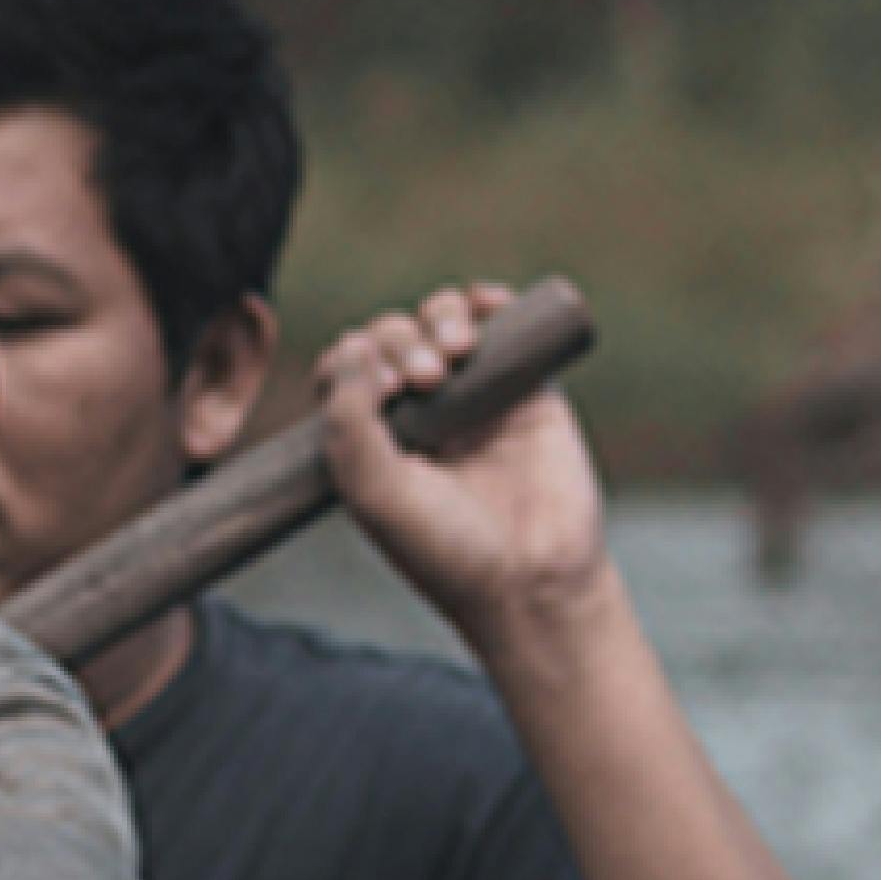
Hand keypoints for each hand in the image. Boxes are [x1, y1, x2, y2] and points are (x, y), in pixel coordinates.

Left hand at [315, 284, 610, 647]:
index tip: (381, 388)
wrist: (534, 579)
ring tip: (454, 350)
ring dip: (439, 316)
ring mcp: (473, 395)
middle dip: (401, 341)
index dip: (352, 360)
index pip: (346, 369)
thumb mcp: (373, 493)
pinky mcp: (526, 386)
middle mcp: (420, 412)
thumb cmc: (448, 550)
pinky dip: (488, 300)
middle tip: (424, 380)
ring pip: (441, 320)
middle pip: (393, 337)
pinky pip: (502, 322)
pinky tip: (485, 305)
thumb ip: (348, 421)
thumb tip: (353, 345)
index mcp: (372, 436)